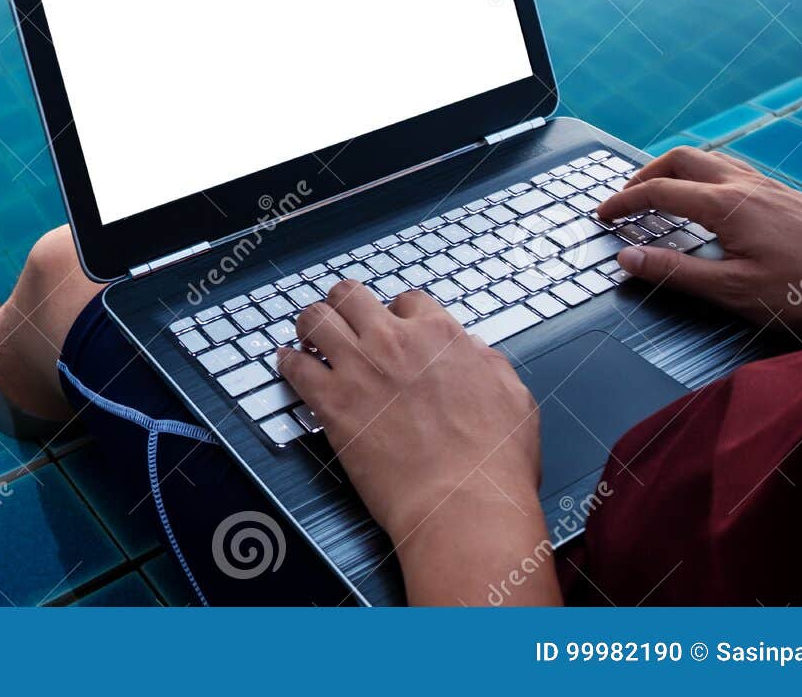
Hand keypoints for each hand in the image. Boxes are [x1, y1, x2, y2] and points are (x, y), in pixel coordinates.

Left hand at [276, 280, 540, 545]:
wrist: (462, 505)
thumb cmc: (493, 463)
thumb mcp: (514, 399)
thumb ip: (490, 365)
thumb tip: (473, 350)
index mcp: (440, 336)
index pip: (406, 300)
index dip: (397, 314)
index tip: (392, 328)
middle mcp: (394, 342)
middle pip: (350, 294)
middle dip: (344, 304)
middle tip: (342, 321)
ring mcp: (358, 368)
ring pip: (315, 318)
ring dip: (310, 324)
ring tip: (309, 336)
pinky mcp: (332, 402)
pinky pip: (294, 366)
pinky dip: (288, 362)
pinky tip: (289, 364)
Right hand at [596, 146, 801, 338]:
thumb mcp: (733, 291)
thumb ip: (675, 272)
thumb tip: (628, 258)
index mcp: (727, 205)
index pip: (659, 190)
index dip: (623, 201)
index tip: (603, 215)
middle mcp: (747, 186)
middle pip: (681, 158)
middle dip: (645, 173)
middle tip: (625, 199)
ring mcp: (771, 187)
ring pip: (710, 159)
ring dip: (676, 170)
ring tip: (660, 194)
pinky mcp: (788, 196)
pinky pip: (734, 169)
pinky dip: (705, 176)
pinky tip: (709, 202)